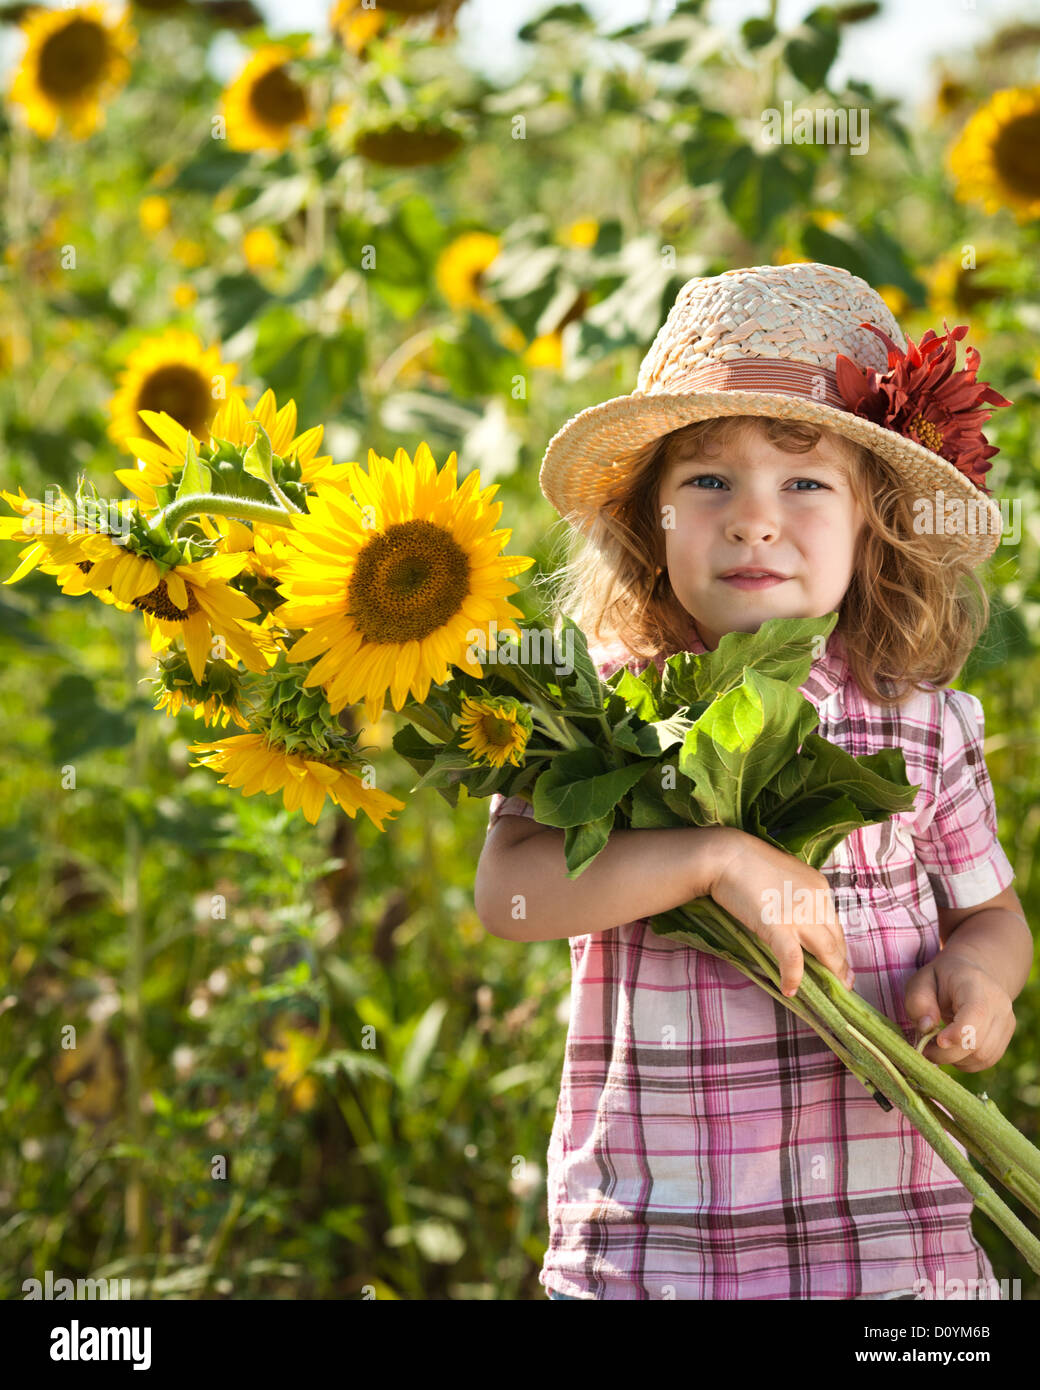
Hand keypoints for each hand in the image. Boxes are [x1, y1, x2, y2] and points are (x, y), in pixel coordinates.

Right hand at [709, 831, 853, 998]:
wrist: (726, 856)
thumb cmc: (748, 862)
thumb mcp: (785, 875)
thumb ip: (797, 896)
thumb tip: (796, 918)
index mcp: (819, 886)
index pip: (835, 923)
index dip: (838, 945)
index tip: (837, 960)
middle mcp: (817, 901)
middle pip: (836, 939)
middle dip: (840, 964)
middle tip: (842, 982)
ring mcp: (799, 914)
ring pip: (826, 951)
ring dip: (830, 973)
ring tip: (829, 991)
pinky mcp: (778, 926)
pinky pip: (793, 959)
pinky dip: (794, 977)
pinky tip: (790, 989)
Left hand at [905, 956, 1016, 1071]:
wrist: (973, 975)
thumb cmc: (941, 979)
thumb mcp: (921, 980)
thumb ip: (918, 1001)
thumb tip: (926, 1027)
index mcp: (975, 984)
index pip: (976, 1013)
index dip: (958, 1033)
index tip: (937, 1041)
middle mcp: (998, 1003)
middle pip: (977, 1042)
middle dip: (946, 1053)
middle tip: (924, 1048)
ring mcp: (1007, 1022)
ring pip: (982, 1057)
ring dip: (955, 1059)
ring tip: (937, 1047)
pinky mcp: (1006, 1037)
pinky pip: (986, 1061)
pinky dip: (965, 1062)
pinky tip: (952, 1049)